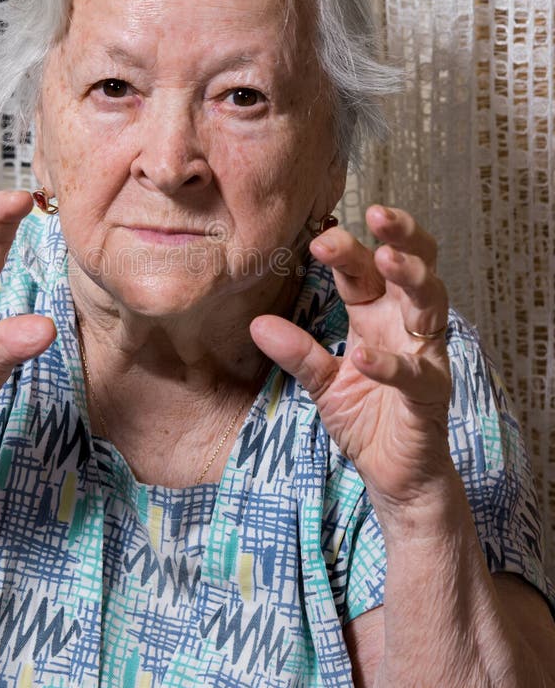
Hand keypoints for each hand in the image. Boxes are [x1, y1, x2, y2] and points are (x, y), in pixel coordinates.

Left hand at [251, 206, 453, 513]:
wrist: (393, 475)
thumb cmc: (366, 419)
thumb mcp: (322, 381)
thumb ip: (296, 353)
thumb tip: (257, 323)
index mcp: (378, 316)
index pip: (366, 271)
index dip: (348, 250)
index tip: (318, 236)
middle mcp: (405, 327)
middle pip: (414, 268)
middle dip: (401, 237)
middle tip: (377, 212)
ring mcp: (424, 357)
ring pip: (431, 305)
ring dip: (412, 279)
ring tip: (386, 260)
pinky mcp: (430, 396)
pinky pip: (415, 374)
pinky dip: (391, 364)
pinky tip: (367, 356)